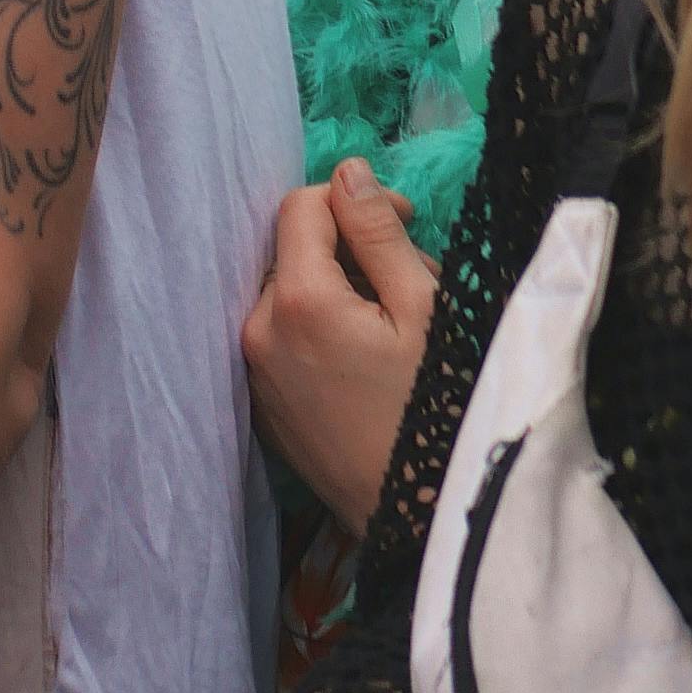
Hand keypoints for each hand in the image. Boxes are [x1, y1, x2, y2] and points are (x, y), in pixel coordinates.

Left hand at [244, 159, 440, 531]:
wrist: (424, 521)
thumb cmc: (438, 409)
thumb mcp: (424, 309)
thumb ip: (378, 232)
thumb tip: (347, 172)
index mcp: (295, 299)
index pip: (302, 206)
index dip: (358, 202)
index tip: (409, 226)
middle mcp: (256, 331)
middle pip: (294, 251)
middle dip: (351, 252)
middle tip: (412, 287)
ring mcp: (253, 374)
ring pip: (289, 295)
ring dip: (336, 291)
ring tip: (394, 331)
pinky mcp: (261, 408)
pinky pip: (282, 341)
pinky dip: (318, 332)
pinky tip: (365, 365)